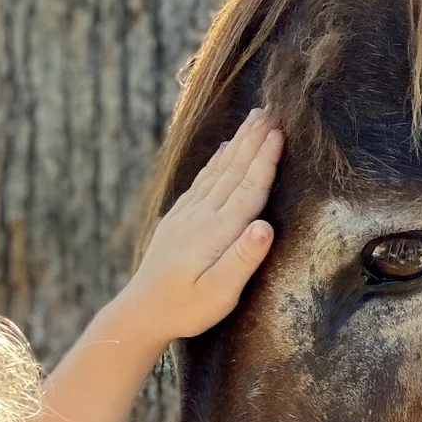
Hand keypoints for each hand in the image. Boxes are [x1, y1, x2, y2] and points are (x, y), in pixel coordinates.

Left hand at [121, 108, 282, 348]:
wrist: (140, 312)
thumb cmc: (186, 308)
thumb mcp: (220, 294)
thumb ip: (243, 260)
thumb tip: (265, 227)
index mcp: (218, 231)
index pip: (248, 188)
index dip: (265, 159)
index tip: (280, 130)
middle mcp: (202, 215)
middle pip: (234, 170)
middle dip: (254, 138)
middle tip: (273, 109)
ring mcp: (188, 214)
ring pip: (218, 170)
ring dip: (239, 143)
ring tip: (254, 119)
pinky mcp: (178, 219)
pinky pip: (202, 180)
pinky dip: (217, 161)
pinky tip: (223, 149)